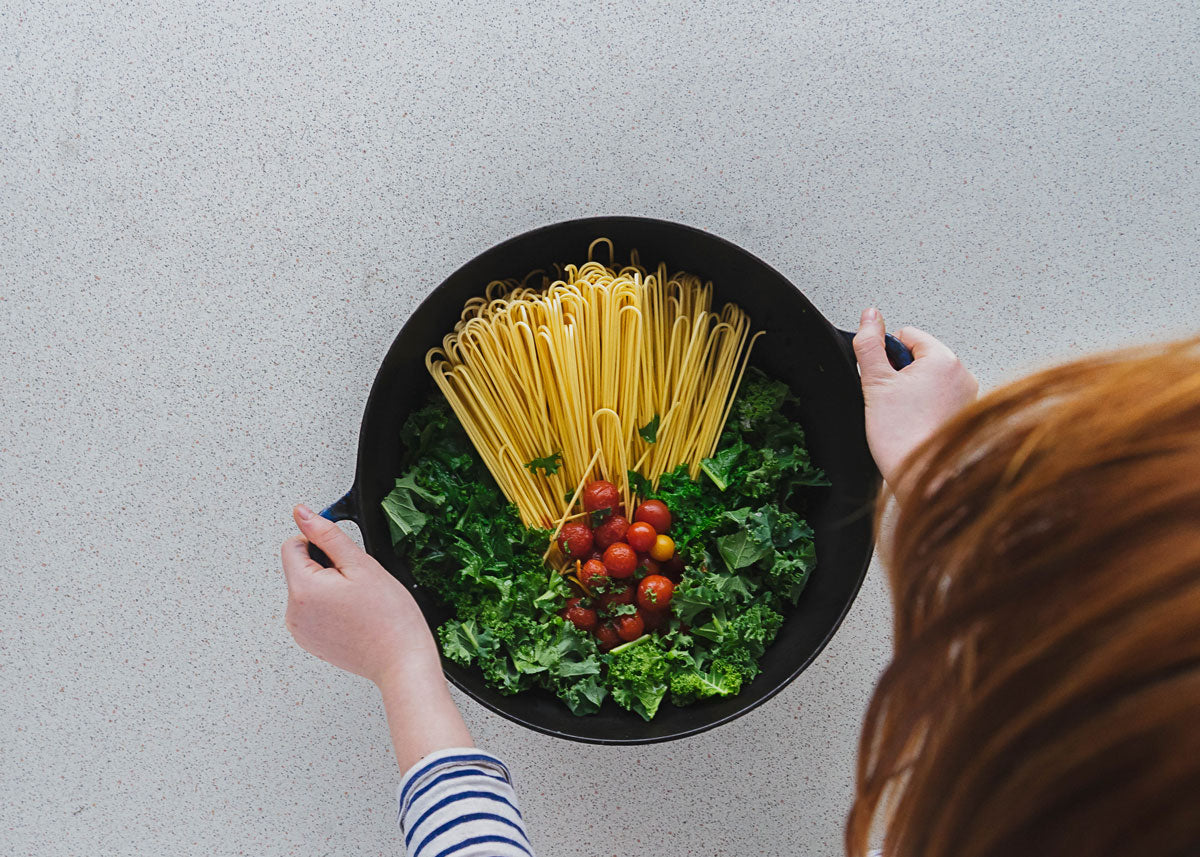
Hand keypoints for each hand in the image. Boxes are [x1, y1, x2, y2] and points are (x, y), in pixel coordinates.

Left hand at [281, 505, 472, 769]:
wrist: (402, 661)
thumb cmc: (389, 618)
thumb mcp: (361, 564)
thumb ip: (327, 534)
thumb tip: (303, 513)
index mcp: (302, 589)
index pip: (292, 544)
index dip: (320, 543)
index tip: (344, 555)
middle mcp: (293, 612)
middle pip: (300, 567)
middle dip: (326, 566)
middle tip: (358, 582)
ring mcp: (300, 630)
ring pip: (308, 589)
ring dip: (329, 587)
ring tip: (358, 602)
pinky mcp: (310, 642)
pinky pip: (313, 610)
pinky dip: (330, 608)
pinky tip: (354, 616)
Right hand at [852, 308, 977, 499]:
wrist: (921, 477)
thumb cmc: (902, 436)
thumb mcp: (875, 382)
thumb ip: (869, 343)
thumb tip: (869, 316)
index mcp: (943, 359)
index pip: (907, 335)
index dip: (887, 356)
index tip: (885, 380)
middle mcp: (962, 373)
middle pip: (920, 356)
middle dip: (902, 374)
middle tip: (893, 401)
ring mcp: (968, 395)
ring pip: (929, 378)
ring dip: (913, 391)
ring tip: (906, 415)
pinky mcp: (966, 414)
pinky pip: (940, 398)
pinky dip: (926, 407)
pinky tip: (917, 424)